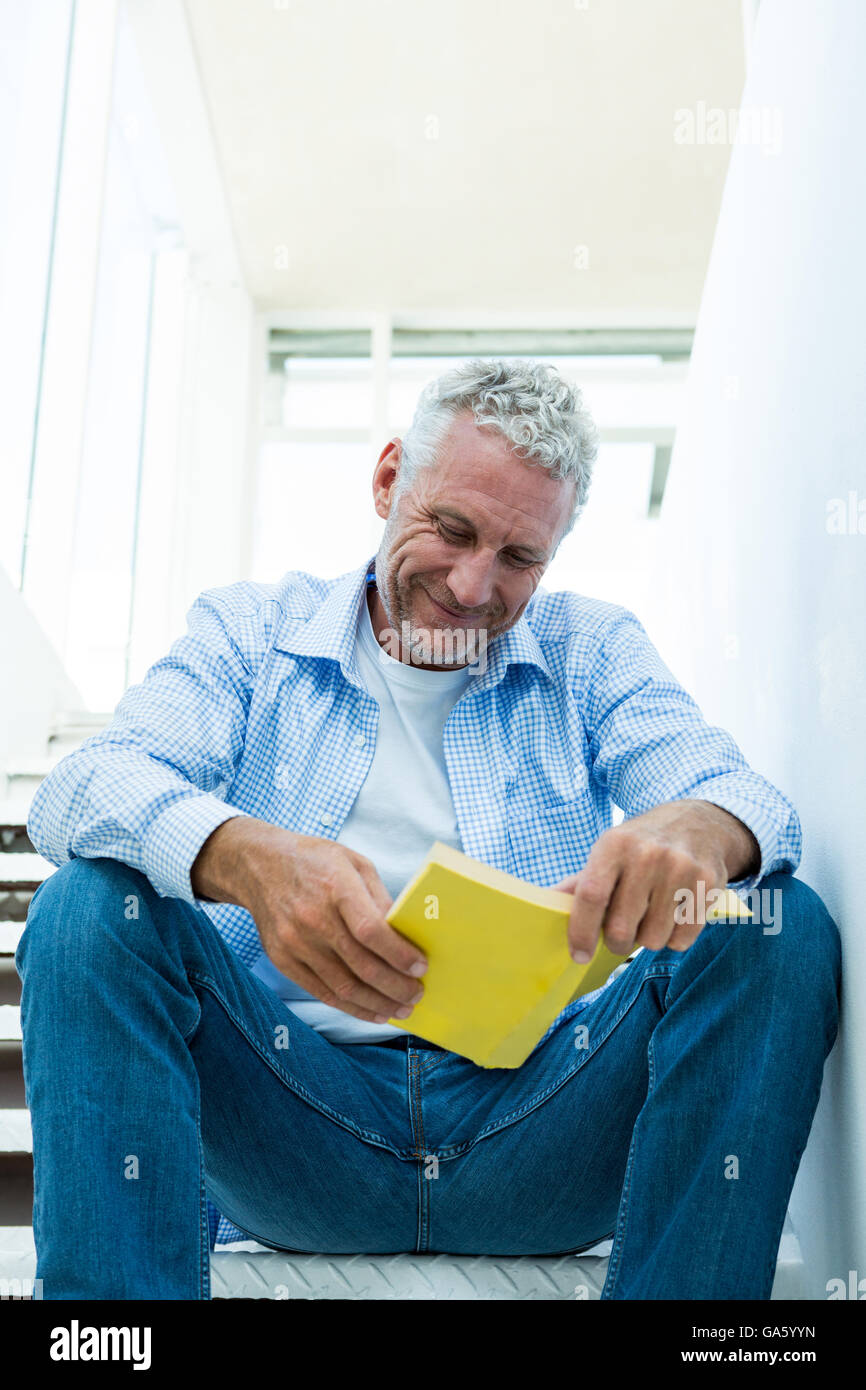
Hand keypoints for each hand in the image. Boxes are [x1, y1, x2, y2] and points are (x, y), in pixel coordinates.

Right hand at [192, 818, 426, 1022]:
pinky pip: (322, 992)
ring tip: (400, 1009)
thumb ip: (380, 898)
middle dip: (396, 987)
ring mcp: (295, 942)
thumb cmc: (314, 861)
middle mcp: (313, 918)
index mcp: (336, 887)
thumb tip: (405, 935)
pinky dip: (350, 1006)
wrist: (259, 865)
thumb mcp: (353, 863)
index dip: (399, 955)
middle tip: (416, 995)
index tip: (420, 968)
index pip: (371, 931)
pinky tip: (372, 1010)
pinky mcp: (282, 959)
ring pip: (343, 987)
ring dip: (377, 1004)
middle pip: (361, 965)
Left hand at [552, 799, 759, 960]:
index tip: (579, 954)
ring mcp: (680, 869)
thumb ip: (580, 882)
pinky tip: (673, 917)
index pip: (591, 896)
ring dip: (647, 939)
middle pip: (621, 927)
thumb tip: (546, 906)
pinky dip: (674, 939)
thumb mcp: (609, 851)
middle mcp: (648, 855)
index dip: (581, 931)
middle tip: (619, 936)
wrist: (698, 822)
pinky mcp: (707, 884)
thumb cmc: (643, 844)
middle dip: (616, 943)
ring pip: (653, 938)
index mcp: (615, 845)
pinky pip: (683, 938)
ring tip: (649, 919)